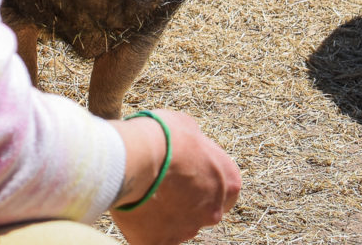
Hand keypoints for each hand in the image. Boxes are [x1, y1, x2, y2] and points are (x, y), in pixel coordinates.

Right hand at [108, 110, 240, 244]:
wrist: (137, 156)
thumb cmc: (166, 136)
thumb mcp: (190, 128)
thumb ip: (196, 149)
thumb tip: (190, 151)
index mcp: (228, 184)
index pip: (225, 191)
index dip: (205, 183)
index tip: (188, 175)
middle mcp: (213, 213)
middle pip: (201, 211)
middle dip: (184, 201)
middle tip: (161, 183)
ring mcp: (186, 231)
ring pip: (177, 225)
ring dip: (164, 212)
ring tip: (142, 191)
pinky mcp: (160, 243)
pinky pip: (153, 237)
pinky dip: (144, 226)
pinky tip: (133, 206)